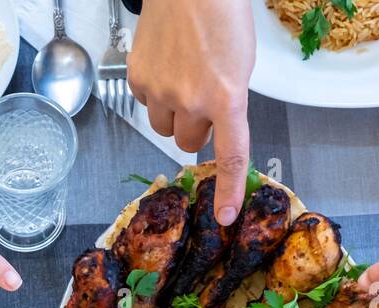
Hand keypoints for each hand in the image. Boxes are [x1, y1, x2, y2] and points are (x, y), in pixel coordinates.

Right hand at [127, 0, 254, 224]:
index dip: (226, 190)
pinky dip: (155, 91)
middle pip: (188, 142)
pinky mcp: (138, 79)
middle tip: (200, 100)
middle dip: (195, 128)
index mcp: (227, 97)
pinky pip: (146, 102)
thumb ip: (229, 102)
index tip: (224, 216)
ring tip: (181, 79)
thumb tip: (217, 130)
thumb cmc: (221, 15)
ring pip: (164, 127)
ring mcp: (161, 91)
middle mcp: (191, 100)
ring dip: (173, 113)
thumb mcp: (240, 65)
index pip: (229, 155)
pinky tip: (166, 65)